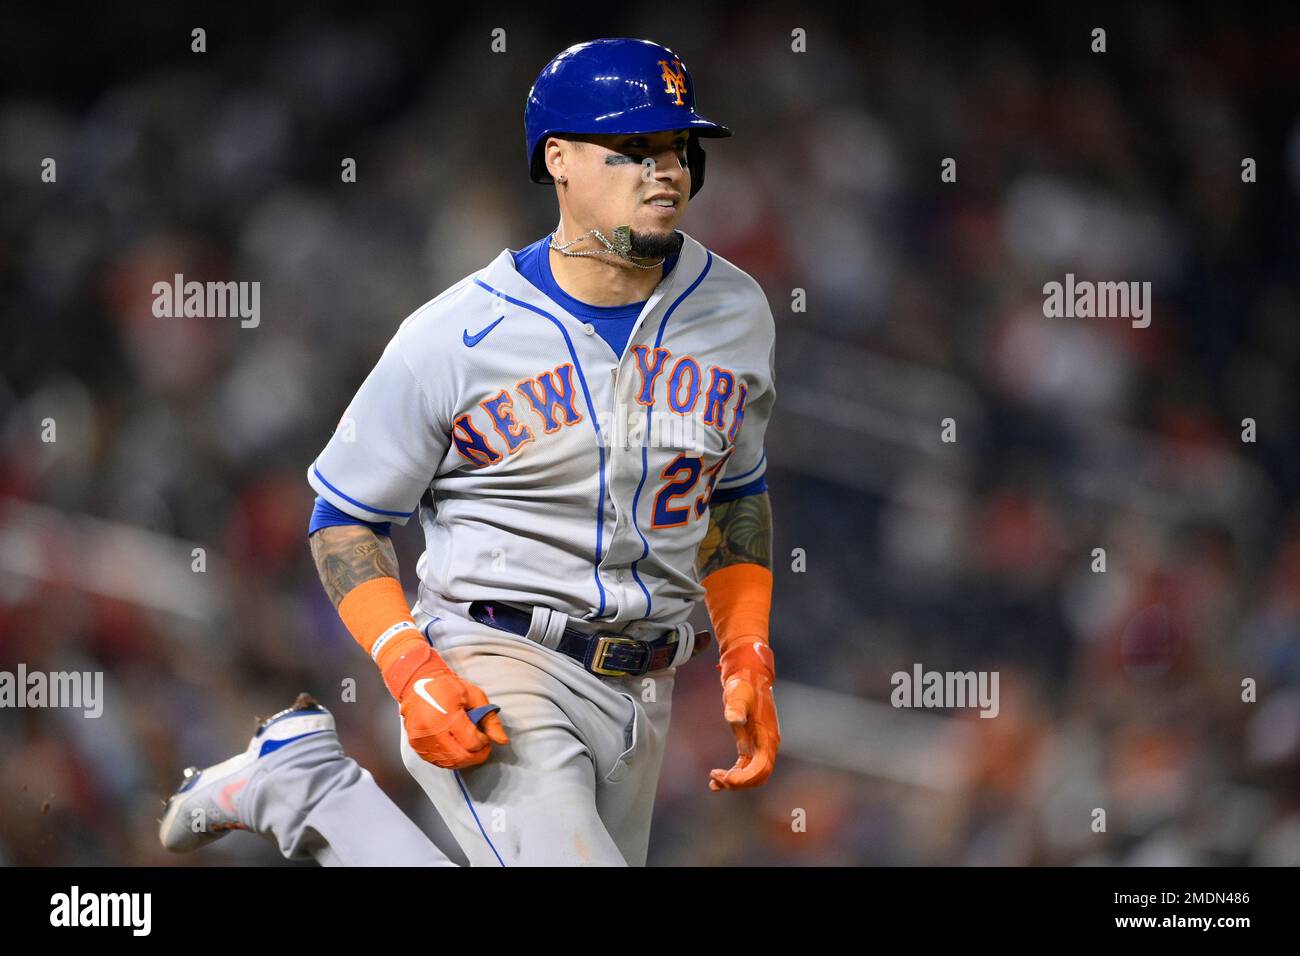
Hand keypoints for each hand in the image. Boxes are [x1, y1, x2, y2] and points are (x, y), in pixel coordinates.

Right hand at [385, 642, 508, 768]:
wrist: (418, 684)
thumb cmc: (448, 688)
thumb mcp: (475, 696)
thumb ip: (490, 719)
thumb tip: (502, 740)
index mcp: (446, 714)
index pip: (472, 742)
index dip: (484, 742)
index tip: (485, 735)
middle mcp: (430, 729)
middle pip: (461, 756)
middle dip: (477, 754)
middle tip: (482, 745)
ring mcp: (421, 739)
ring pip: (449, 763)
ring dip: (465, 759)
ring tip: (469, 745)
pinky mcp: (415, 745)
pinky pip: (437, 761)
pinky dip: (450, 759)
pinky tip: (456, 748)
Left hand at [709, 667, 779, 790]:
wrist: (748, 677)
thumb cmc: (744, 685)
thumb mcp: (738, 694)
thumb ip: (736, 707)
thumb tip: (734, 719)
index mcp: (767, 737)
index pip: (762, 768)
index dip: (745, 778)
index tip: (726, 778)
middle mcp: (767, 745)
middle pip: (760, 776)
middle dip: (740, 783)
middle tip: (717, 780)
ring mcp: (760, 746)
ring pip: (753, 775)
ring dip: (736, 782)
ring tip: (714, 783)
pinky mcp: (751, 745)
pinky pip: (745, 768)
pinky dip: (734, 776)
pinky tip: (717, 780)